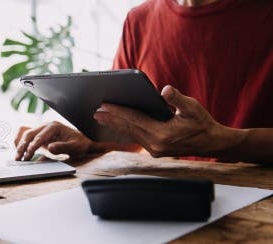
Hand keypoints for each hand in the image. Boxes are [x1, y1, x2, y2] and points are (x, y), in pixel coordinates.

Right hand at [14, 121, 94, 160]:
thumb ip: (63, 147)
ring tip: (17, 156)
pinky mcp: (38, 134)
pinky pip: (25, 133)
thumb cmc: (79, 144)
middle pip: (28, 134)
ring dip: (19, 143)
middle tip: (18, 159)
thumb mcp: (75, 147)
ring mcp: (41, 128)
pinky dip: (20, 140)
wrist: (81, 141)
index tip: (27, 157)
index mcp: (53, 126)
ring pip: (24, 132)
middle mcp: (45, 125)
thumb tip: (50, 148)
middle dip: (22, 146)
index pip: (38, 137)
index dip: (31, 147)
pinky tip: (19, 150)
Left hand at [93, 85, 243, 157]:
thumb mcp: (192, 108)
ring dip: (116, 124)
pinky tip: (116, 125)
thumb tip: (165, 90)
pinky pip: (136, 138)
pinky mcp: (155, 151)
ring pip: (131, 134)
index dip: (118, 112)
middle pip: (129, 128)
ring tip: (101, 117)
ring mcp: (155, 150)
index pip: (135, 120)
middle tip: (95, 112)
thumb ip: (177, 99)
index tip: (104, 106)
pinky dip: (126, 130)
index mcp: (163, 134)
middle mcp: (156, 144)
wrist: (212, 142)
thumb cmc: (202, 123)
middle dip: (111, 119)